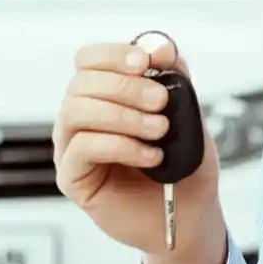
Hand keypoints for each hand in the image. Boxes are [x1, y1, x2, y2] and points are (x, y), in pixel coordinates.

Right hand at [53, 41, 226, 263]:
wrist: (190, 216)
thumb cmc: (185, 166)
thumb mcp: (189, 117)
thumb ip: (176, 80)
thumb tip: (162, 47)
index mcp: (104, 96)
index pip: (89, 60)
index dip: (114, 54)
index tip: (147, 63)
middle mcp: (82, 117)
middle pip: (82, 82)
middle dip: (126, 87)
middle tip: (162, 103)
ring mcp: (72, 147)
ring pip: (77, 111)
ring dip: (123, 115)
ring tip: (160, 131)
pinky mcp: (73, 177)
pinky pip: (83, 148)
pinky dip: (121, 145)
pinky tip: (151, 157)